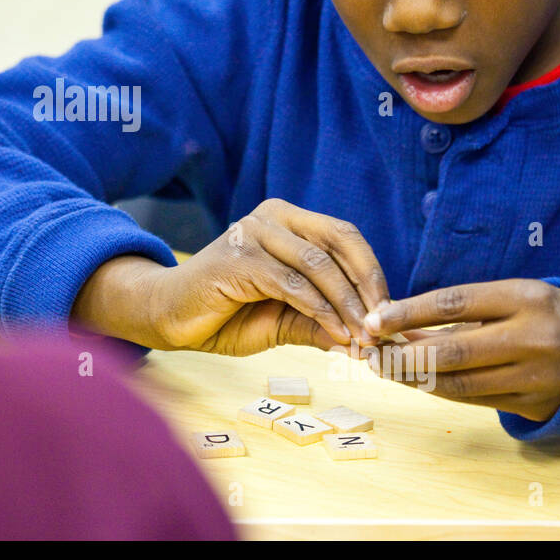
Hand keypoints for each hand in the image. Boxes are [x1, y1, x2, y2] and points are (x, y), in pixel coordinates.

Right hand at [73, 198, 389, 355]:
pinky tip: (336, 335)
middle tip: (384, 326)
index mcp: (286, 220)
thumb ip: (321, 322)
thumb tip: (368, 341)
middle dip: (368, 286)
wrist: (170, 320)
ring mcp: (253, 234)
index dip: (372, 272)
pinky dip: (321, 312)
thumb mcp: (285, 319)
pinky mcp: (239, 259)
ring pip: (318, 265)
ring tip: (363, 339)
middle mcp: (271, 217)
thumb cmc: (226, 315)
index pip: (344, 236)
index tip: (390, 313)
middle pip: (338, 242)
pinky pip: (293, 284)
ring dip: (347, 306)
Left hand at [362, 279, 559, 421]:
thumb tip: (397, 326)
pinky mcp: (536, 405)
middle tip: (371, 355)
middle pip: (453, 352)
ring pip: (460, 383)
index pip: (454, 304)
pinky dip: (441, 391)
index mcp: (527, 298)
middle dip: (403, 356)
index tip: (375, 319)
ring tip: (385, 369)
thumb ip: (459, 314)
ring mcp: (537, 377)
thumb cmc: (544, 314)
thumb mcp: (511, 298)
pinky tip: (417, 381)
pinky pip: (476, 400)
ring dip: (414, 379)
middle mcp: (534, 338)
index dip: (408, 313)